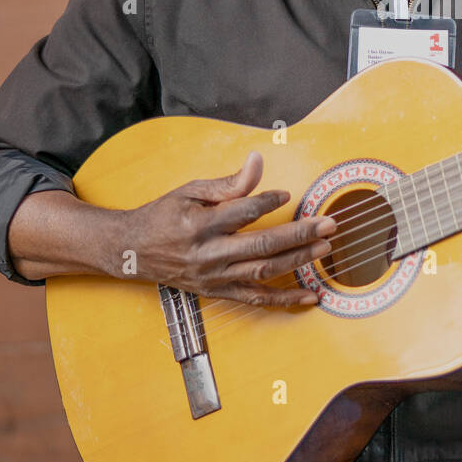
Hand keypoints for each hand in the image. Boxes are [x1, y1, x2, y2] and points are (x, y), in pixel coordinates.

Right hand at [118, 152, 332, 306]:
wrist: (132, 251)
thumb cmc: (163, 216)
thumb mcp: (189, 191)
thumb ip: (228, 183)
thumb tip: (258, 162)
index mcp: (198, 225)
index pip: (241, 212)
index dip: (267, 202)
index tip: (288, 194)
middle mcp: (208, 255)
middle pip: (261, 245)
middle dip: (299, 234)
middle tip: (328, 224)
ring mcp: (214, 277)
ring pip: (263, 272)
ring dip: (298, 261)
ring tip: (325, 248)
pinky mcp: (218, 292)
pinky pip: (256, 299)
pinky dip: (285, 300)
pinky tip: (310, 295)